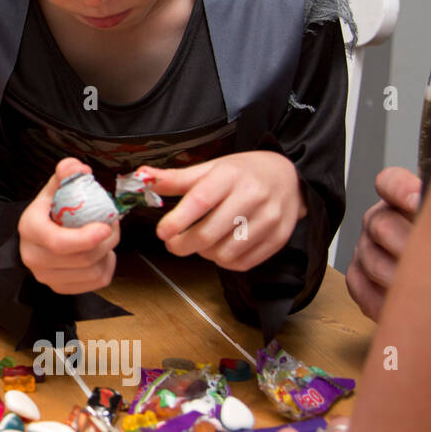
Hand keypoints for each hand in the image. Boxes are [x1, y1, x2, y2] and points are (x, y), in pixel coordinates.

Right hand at [19, 158, 119, 293]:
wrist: (35, 237)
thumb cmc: (47, 213)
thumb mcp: (52, 190)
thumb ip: (66, 175)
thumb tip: (79, 167)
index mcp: (30, 230)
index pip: (58, 243)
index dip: (86, 238)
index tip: (105, 226)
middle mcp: (34, 258)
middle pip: (81, 258)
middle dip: (106, 241)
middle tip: (113, 224)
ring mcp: (47, 277)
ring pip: (91, 272)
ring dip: (108, 253)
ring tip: (106, 237)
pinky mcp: (61, 288)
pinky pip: (96, 282)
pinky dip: (106, 267)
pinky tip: (101, 254)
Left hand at [149, 151, 305, 271]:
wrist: (289, 177)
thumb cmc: (242, 173)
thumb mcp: (210, 168)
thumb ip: (175, 178)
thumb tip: (141, 177)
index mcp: (230, 175)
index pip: (200, 201)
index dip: (176, 221)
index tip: (161, 232)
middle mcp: (253, 196)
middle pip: (209, 233)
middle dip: (183, 244)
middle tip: (173, 243)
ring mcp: (269, 219)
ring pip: (225, 252)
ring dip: (204, 253)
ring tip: (200, 242)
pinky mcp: (279, 238)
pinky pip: (243, 262)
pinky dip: (225, 261)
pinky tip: (221, 247)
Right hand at [346, 166, 421, 321]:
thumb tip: (426, 209)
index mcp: (405, 201)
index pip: (391, 182)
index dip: (401, 189)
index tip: (418, 201)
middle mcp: (380, 220)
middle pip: (380, 224)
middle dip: (406, 245)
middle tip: (429, 260)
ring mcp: (365, 249)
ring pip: (370, 259)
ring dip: (398, 277)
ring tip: (422, 288)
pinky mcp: (357, 277)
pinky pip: (359, 286)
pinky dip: (381, 299)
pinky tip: (402, 303)